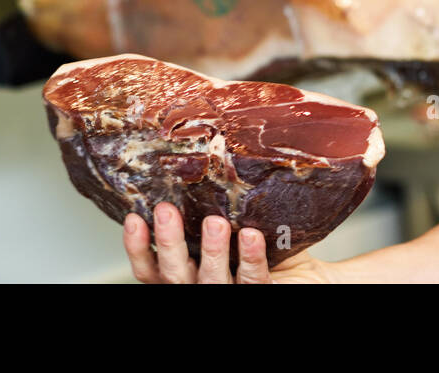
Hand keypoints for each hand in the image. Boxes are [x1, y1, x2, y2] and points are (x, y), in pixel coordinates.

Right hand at [123, 202, 334, 283]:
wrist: (305, 278)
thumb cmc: (269, 251)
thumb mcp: (241, 225)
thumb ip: (226, 200)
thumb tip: (212, 144)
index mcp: (190, 271)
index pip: (152, 267)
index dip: (138, 247)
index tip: (133, 218)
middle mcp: (201, 284)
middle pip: (174, 273)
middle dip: (169, 242)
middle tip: (166, 210)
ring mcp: (227, 291)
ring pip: (209, 279)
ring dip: (210, 251)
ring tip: (215, 222)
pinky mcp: (256, 293)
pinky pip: (252, 280)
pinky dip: (251, 258)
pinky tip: (252, 237)